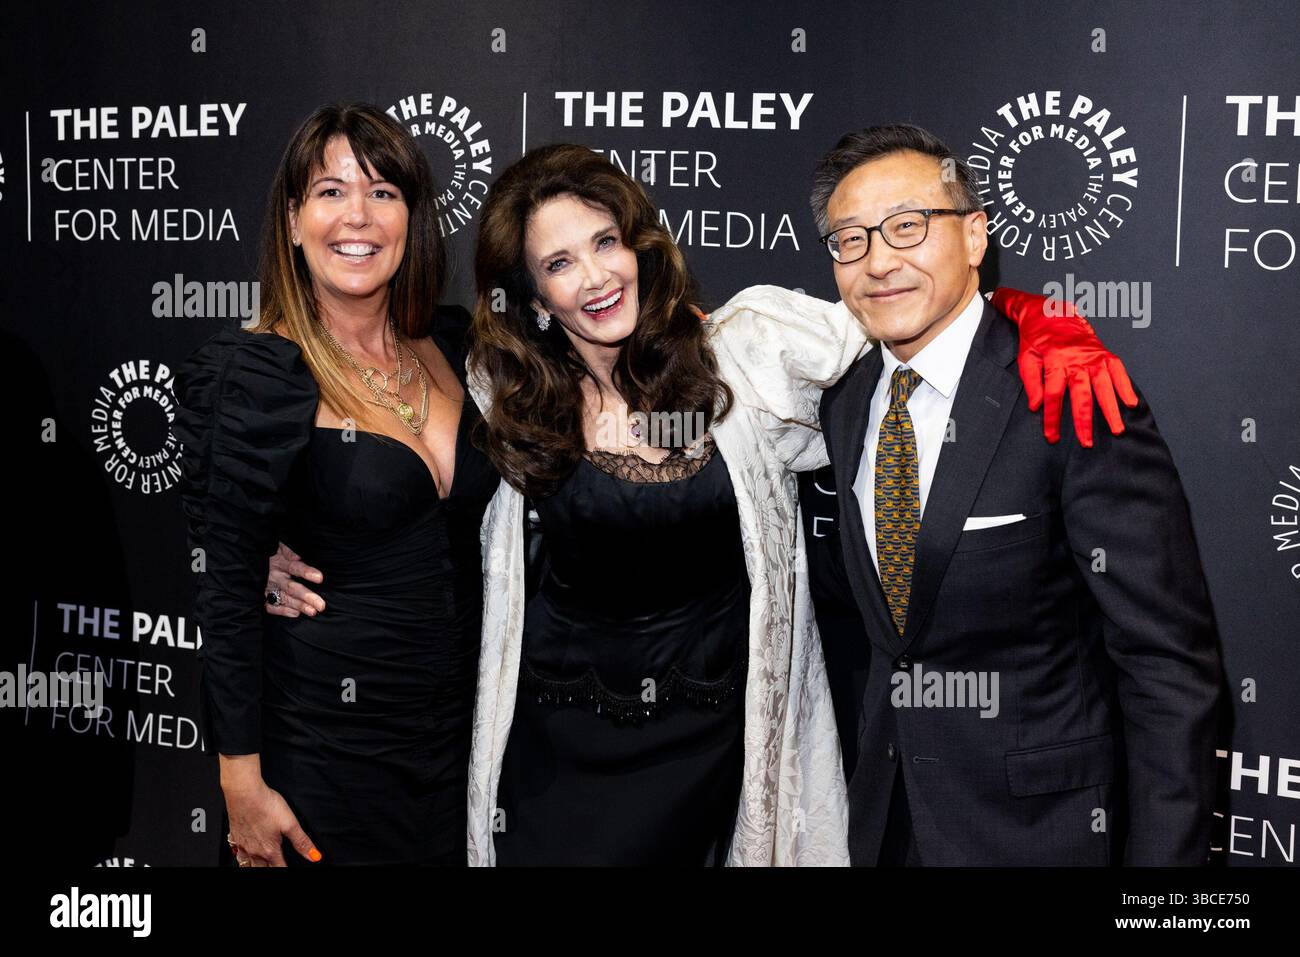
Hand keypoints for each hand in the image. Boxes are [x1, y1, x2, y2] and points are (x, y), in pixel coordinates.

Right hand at [221, 755, 319, 866]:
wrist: (244, 793)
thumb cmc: (266, 805)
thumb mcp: (291, 823)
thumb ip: (301, 841)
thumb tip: (314, 856)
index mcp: (270, 849)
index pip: (279, 868)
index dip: (286, 870)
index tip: (289, 869)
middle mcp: (254, 850)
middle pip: (262, 869)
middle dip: (269, 870)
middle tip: (275, 867)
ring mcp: (243, 844)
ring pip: (247, 864)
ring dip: (254, 867)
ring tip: (259, 867)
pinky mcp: (235, 835)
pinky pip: (237, 853)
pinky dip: (241, 857)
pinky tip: (242, 854)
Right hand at [265, 543, 325, 617]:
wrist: (255, 559)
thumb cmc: (277, 552)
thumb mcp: (282, 546)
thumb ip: (290, 551)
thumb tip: (297, 556)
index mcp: (280, 562)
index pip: (295, 568)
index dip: (306, 572)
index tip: (320, 578)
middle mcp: (274, 576)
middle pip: (291, 587)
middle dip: (307, 596)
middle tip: (321, 605)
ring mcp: (268, 587)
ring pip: (284, 598)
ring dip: (299, 605)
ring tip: (313, 611)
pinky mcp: (263, 596)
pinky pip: (271, 606)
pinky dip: (282, 611)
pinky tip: (296, 614)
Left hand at [991, 287, 1138, 446]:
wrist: (1051, 311)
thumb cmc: (1036, 338)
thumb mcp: (1026, 358)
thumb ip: (1032, 382)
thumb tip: (1037, 407)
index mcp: (1054, 362)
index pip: (1052, 396)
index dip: (1052, 418)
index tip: (1052, 437)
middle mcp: (1076, 360)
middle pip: (1081, 395)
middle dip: (1084, 421)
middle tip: (1086, 443)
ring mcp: (1093, 357)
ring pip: (1104, 387)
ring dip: (1111, 409)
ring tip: (1117, 430)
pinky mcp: (1104, 353)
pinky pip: (1118, 371)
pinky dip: (1126, 387)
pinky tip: (1131, 403)